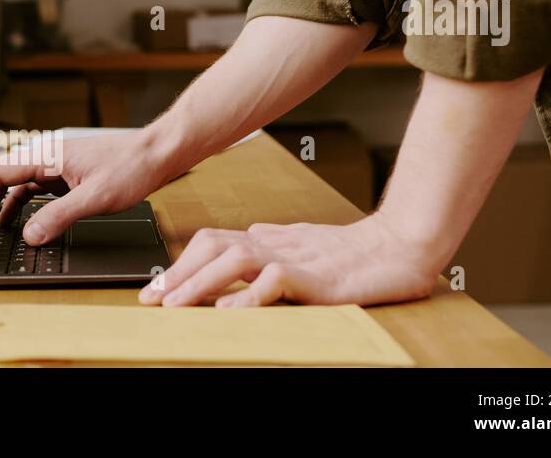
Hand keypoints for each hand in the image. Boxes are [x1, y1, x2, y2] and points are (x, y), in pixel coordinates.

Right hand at [0, 131, 174, 245]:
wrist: (157, 154)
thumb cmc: (132, 166)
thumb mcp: (95, 197)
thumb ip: (59, 216)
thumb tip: (30, 236)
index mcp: (46, 155)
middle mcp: (45, 157)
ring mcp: (53, 166)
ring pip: (12, 184)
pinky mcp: (64, 176)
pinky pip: (30, 190)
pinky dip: (17, 206)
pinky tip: (15, 223)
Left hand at [139, 214, 438, 307]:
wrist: (400, 247)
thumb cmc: (354, 252)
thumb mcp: (302, 246)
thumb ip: (272, 243)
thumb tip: (244, 240)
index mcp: (266, 239)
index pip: (210, 244)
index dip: (178, 265)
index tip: (153, 290)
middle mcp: (272, 243)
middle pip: (211, 246)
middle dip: (176, 273)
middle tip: (151, 300)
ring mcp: (291, 256)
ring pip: (232, 260)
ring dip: (199, 284)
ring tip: (176, 306)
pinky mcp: (312, 274)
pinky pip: (273, 281)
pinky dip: (246, 296)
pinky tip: (227, 311)